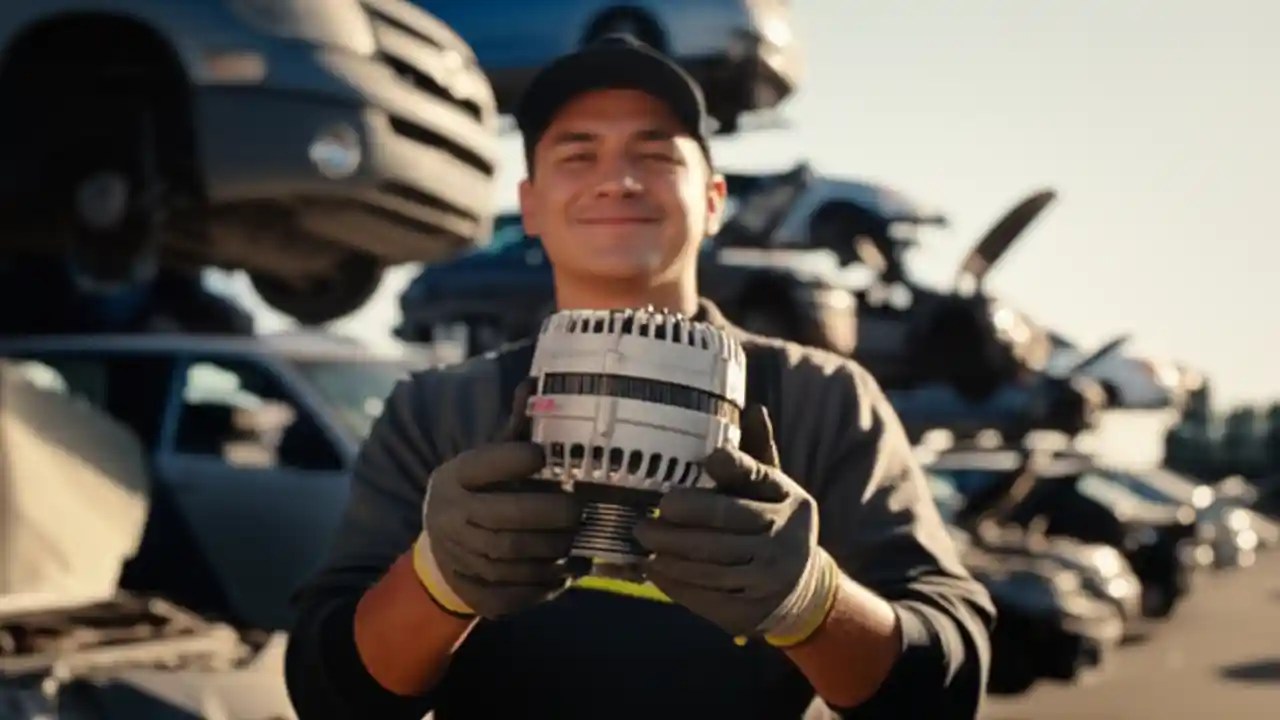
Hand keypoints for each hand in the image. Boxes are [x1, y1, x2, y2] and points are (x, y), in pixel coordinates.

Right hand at [412, 380, 581, 618]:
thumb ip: (515, 429)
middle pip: (503, 521)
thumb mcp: (490, 458)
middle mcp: (451, 517)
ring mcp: (460, 558)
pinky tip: (571, 570)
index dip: (512, 460)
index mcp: (454, 478)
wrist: (444, 549)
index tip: (542, 456)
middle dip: (548, 517)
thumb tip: (535, 381)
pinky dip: (547, 583)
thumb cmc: (482, 492)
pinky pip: (514, 592)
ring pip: (511, 559)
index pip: (480, 466)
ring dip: (554, 551)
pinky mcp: (476, 592)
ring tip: (582, 542)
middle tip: (580, 511)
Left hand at [633, 404, 840, 645]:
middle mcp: (784, 535)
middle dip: (680, 520)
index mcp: (788, 499)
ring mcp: (769, 574)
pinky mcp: (753, 606)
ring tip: (643, 543)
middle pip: (724, 522)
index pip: (757, 476)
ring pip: (711, 562)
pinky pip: (708, 593)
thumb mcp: (774, 490)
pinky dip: (677, 583)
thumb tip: (754, 407)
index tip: (706, 461)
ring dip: (671, 553)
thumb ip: (756, 455)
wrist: (803, 592)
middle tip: (646, 517)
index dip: (732, 466)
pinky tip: (654, 570)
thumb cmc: (773, 525)